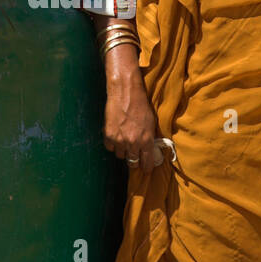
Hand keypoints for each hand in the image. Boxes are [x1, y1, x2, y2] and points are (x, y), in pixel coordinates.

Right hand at [102, 46, 160, 172]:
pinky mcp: (108, 136)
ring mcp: (120, 140)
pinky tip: (116, 135)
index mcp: (146, 140)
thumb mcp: (151, 122)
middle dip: (134, 160)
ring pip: (121, 156)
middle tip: (134, 155)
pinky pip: (110, 148)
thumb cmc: (140, 105)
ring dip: (123, 151)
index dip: (147, 167)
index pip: (147, 163)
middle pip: (133, 162)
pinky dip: (113, 144)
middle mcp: (133, 143)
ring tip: (124, 141)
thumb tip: (149, 150)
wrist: (125, 92)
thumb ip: (149, 138)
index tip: (146, 169)